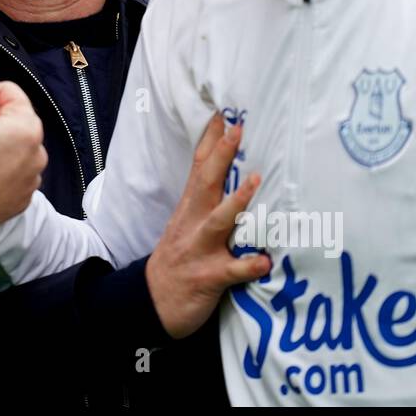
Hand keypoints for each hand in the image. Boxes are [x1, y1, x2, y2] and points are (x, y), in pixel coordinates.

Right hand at [146, 114, 271, 338]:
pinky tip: (265, 262)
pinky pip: (230, 271)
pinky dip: (247, 265)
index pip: (198, 167)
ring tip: (255, 182)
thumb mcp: (187, 225)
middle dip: (221, 156)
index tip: (223, 113)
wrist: (151, 302)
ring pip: (218, 221)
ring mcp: (199, 250)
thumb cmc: (179, 260)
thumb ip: (209, 203)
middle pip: (205, 184)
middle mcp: (192, 224)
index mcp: (189, 209)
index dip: (209, 140)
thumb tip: (239, 176)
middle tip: (238, 129)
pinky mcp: (208, 278)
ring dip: (236, 201)